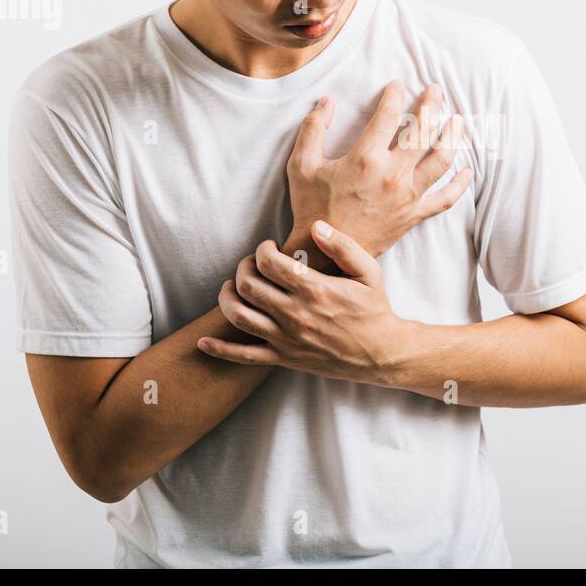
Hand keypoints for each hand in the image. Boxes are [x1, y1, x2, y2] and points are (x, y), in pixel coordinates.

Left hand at [199, 221, 410, 385]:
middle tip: (251, 263)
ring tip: (233, 287)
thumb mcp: (369, 272)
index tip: (268, 248)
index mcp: (314, 290)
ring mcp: (287, 339)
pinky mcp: (284, 359)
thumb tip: (316, 226)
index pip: (270, 263)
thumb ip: (343, 246)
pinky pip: (244, 357)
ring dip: (227, 297)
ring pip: (239, 316)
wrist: (382, 354)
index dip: (262, 250)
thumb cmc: (376, 309)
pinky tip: (204, 342)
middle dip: (243, 267)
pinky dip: (220, 350)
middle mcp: (295, 314)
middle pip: (248, 285)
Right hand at [284, 80, 470, 263]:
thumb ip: (313, 128)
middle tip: (436, 91)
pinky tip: (467, 171)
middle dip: (432, 105)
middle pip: (422, 131)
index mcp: (365, 158)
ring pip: (441, 160)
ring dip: (453, 136)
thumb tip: (327, 101)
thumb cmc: (312, 207)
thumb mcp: (302, 164)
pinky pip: (444, 199)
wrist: (325, 252)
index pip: (388, 115)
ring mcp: (407, 196)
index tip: (398, 84)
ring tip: (458, 120)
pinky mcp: (413, 215)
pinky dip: (459, 185)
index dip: (394, 95)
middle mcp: (392, 174)